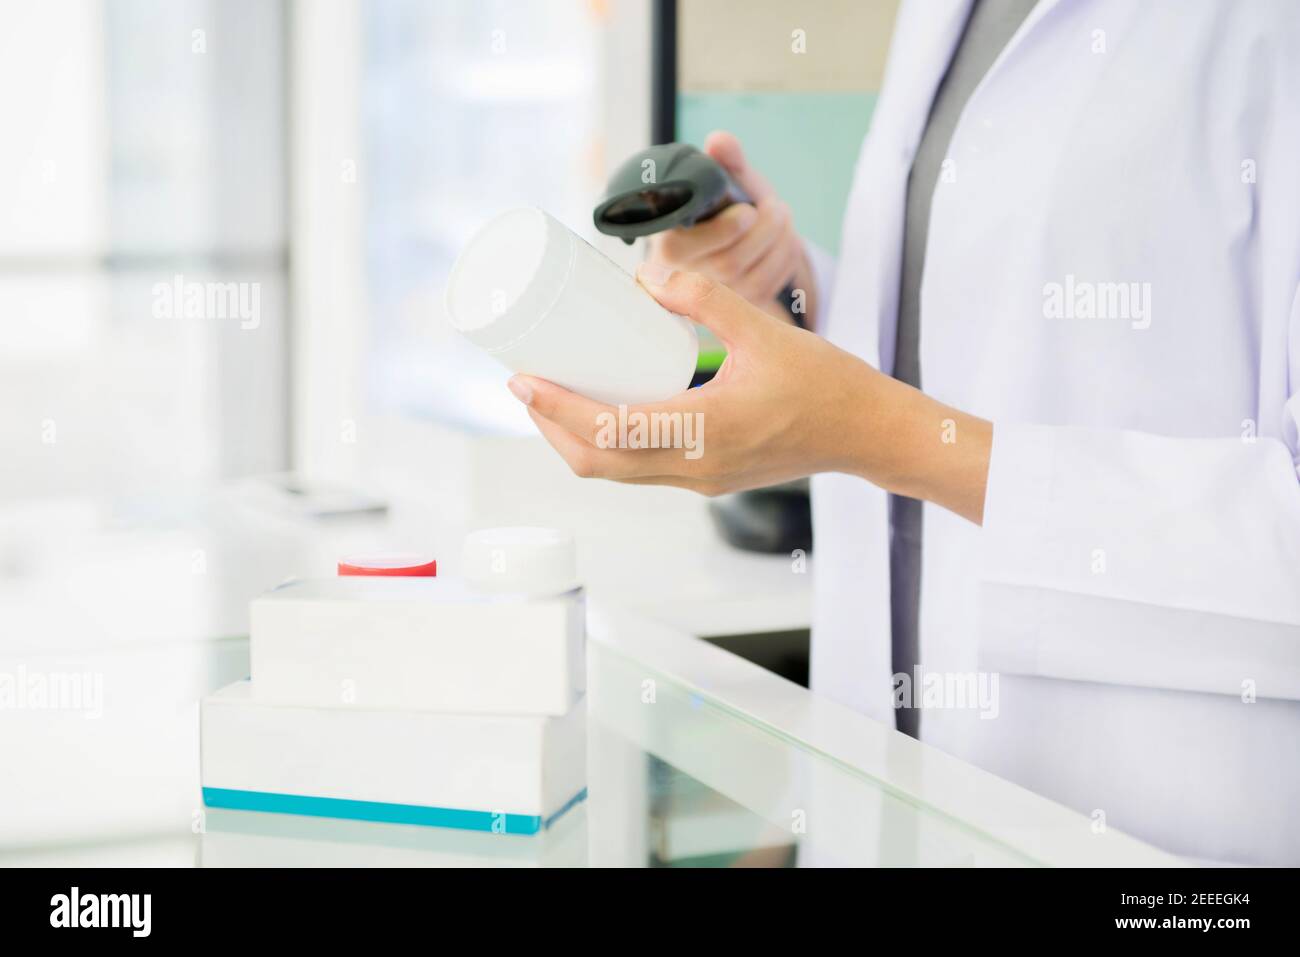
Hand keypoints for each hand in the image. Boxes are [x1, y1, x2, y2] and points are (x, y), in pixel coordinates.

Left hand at [507, 263, 992, 523]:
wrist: (867, 433)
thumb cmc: (825, 384)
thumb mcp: (764, 330)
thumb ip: (706, 299)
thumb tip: (648, 277)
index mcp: (704, 432)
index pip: (608, 431)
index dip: (555, 408)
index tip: (522, 377)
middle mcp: (694, 467)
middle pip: (597, 463)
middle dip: (550, 427)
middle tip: (526, 383)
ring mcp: (700, 479)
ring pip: (616, 472)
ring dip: (576, 440)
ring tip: (551, 398)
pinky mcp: (709, 478)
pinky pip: (641, 470)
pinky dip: (608, 446)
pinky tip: (603, 412)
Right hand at [647, 131, 817, 323]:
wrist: (735, 241)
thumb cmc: (723, 209)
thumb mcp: (724, 182)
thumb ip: (722, 161)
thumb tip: (719, 141)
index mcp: (670, 247)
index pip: (686, 249)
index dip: (725, 229)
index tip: (747, 211)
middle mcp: (688, 280)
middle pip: (731, 263)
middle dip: (763, 230)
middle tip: (777, 207)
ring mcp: (718, 299)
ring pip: (757, 276)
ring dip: (780, 241)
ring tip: (781, 216)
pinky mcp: (745, 307)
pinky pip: (774, 284)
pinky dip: (786, 256)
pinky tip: (783, 239)